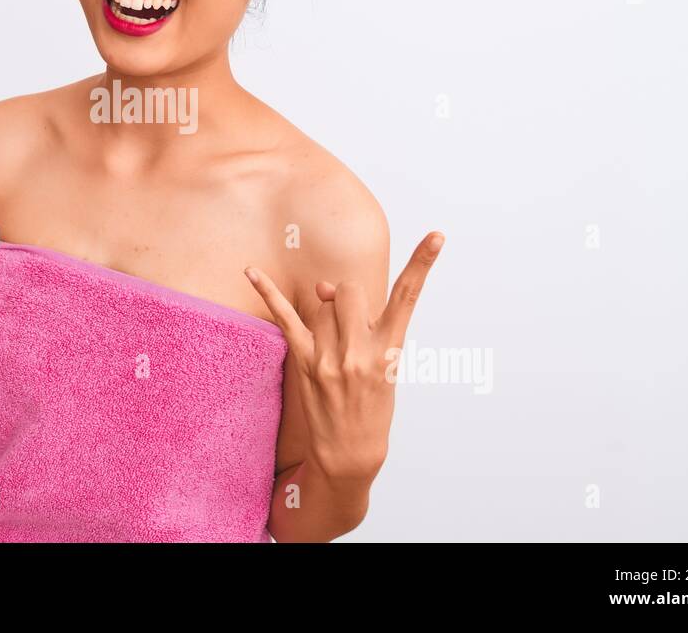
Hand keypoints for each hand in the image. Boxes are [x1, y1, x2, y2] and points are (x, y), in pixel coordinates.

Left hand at [244, 232, 444, 481]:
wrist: (350, 453)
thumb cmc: (371, 405)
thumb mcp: (382, 365)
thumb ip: (358, 322)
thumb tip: (324, 289)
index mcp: (389, 350)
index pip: (409, 297)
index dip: (423, 263)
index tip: (436, 236)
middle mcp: (361, 351)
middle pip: (350, 291)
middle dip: (347, 298)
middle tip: (348, 328)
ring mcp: (331, 357)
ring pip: (324, 304)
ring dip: (327, 314)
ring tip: (333, 348)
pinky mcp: (306, 361)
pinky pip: (284, 317)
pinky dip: (267, 292)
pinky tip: (252, 270)